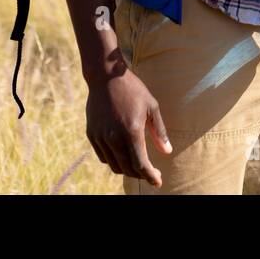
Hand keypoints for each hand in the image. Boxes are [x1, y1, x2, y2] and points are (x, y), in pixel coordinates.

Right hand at [86, 66, 173, 187]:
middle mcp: (114, 137)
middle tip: (151, 173)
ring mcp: (100, 137)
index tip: (158, 181)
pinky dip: (114, 160)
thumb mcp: (152, 107)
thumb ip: (159, 132)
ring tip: (138, 164)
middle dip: (140, 174)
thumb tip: (167, 152)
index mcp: (131, 131)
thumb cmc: (133, 90)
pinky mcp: (91, 135)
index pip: (140, 164)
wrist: (105, 77)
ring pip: (114, 165)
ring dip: (127, 169)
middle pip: (127, 168)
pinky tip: (123, 154)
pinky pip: (103, 157)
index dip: (150, 176)